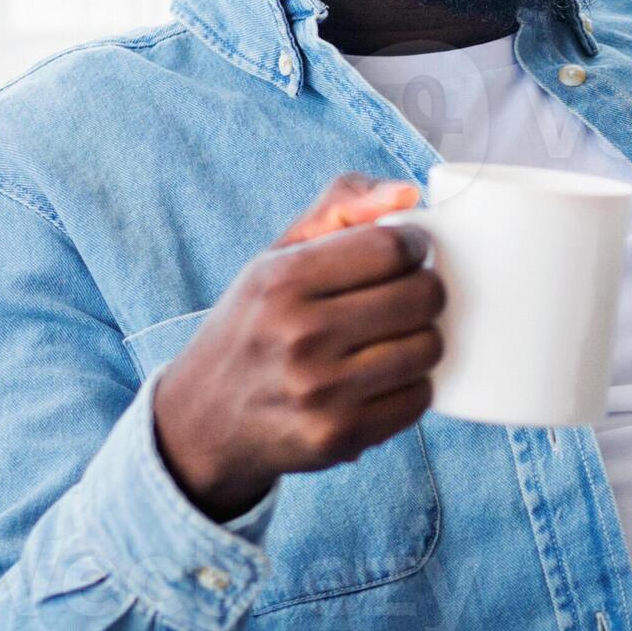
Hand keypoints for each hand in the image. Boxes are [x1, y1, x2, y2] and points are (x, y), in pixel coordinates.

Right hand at [153, 175, 445, 519]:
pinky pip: (419, 399)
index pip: (393, 247)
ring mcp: (320, 392)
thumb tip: (407, 194)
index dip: (415, 245)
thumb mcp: (277, 256)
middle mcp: (299, 335)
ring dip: (422, 339)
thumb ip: (341, 206)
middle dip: (425, 291)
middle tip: (405, 297)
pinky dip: (412, 386)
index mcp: (283, 280)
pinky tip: (383, 378)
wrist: (202, 421)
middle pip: (423, 297)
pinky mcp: (338, 436)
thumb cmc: (254, 324)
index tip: (408, 253)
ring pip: (429, 348)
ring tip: (392, 338)